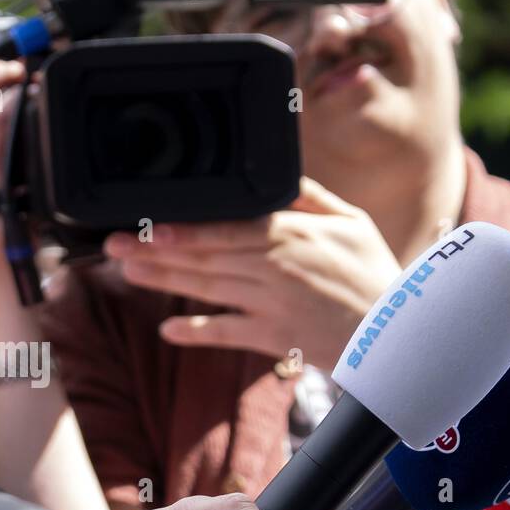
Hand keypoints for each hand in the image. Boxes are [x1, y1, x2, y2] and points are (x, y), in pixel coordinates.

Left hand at [103, 176, 400, 370]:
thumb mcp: (351, 222)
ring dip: (163, 281)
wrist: (395, 329)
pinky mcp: (273, 337)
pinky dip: (196, 331)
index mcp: (294, 236)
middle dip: (156, 252)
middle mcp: (276, 269)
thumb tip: (278, 173)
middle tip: (114, 244)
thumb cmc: (374, 270)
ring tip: (128, 271)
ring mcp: (271, 305)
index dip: (186, 230)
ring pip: (207, 290)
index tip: (150, 225)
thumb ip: (310, 197)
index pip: (230, 229)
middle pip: (206, 258)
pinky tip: (167, 327)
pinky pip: (226, 333)